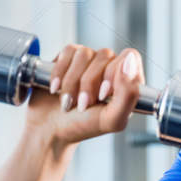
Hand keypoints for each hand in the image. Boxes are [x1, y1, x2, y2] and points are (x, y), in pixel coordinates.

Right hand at [23, 44, 145, 146]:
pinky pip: (68, 51)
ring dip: (72, 81)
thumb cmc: (82, 126)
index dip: (114, 73)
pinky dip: (60, 72)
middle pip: (105, 55)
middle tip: (82, 104)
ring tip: (68, 101)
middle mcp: (110, 68)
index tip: (102, 95)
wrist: (50, 129)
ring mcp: (89, 61)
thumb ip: (129, 94)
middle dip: (89, 83)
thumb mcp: (112, 120)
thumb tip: (129, 63)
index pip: (130, 57)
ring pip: (84, 53)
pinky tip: (56, 88)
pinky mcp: (68, 58)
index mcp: (127, 82)